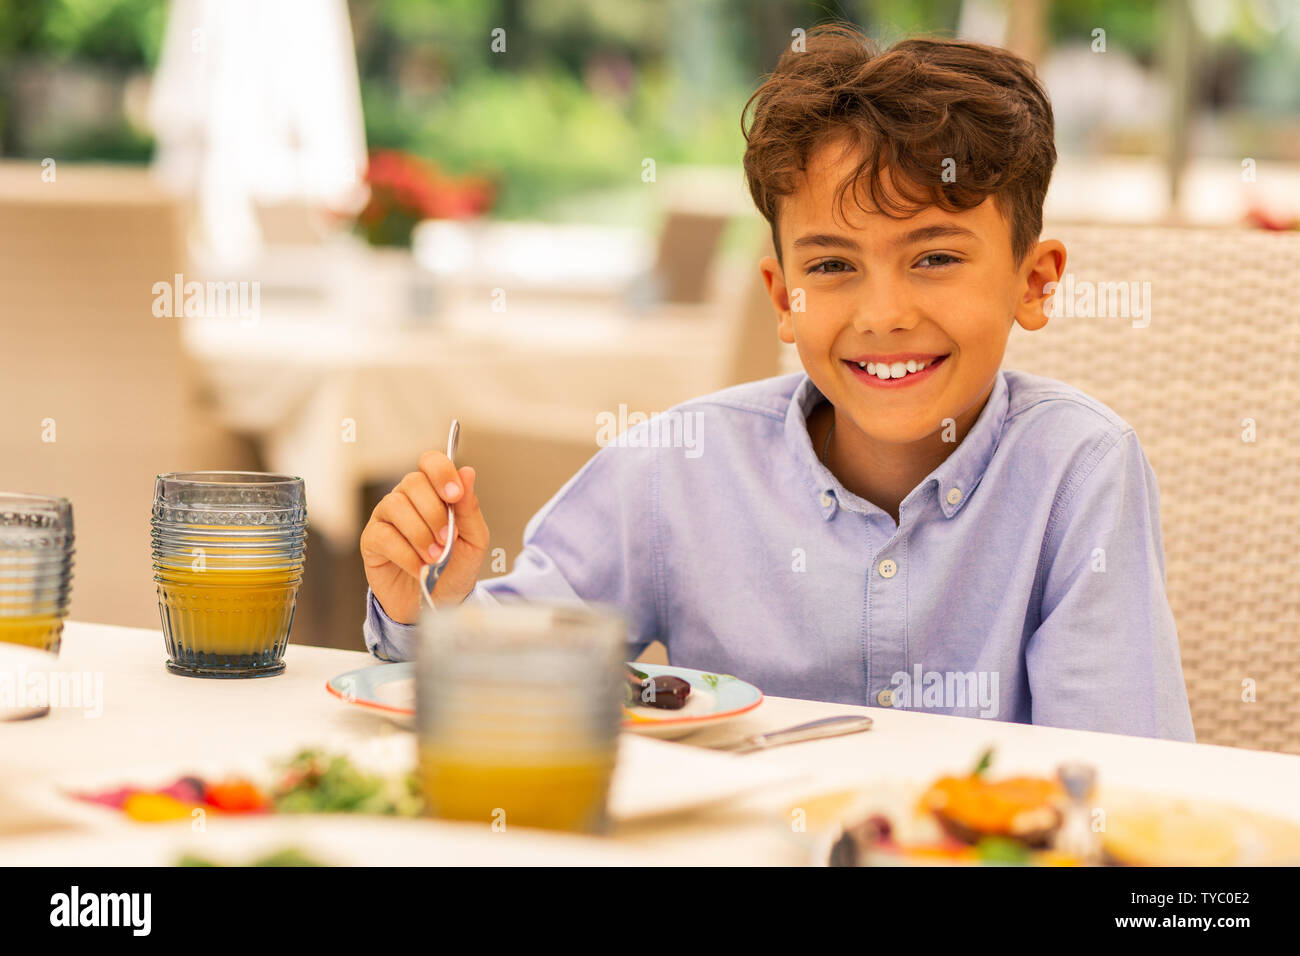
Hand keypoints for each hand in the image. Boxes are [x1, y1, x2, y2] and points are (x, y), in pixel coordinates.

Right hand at [360, 450, 489, 624]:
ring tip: (435, 558)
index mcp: (434, 492)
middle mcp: (407, 498)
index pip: (431, 462)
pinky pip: (384, 536)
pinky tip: (419, 568)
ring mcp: (387, 517)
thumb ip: (469, 507)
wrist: (438, 604)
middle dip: (434, 513)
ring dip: (420, 534)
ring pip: (396, 506)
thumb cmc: (455, 569)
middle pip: (413, 482)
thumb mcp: (473, 540)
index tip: (454, 495)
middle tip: (447, 540)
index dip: (441, 473)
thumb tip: (467, 472)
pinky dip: (406, 554)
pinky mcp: (372, 540)